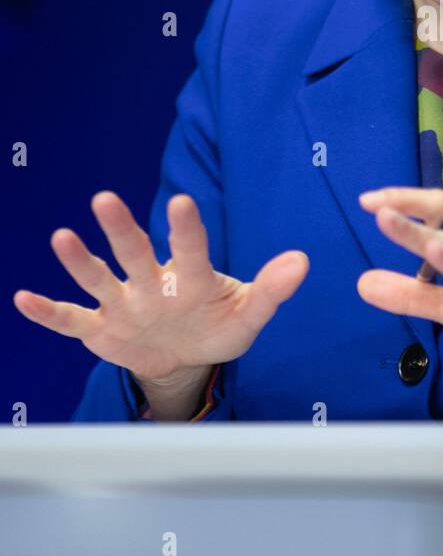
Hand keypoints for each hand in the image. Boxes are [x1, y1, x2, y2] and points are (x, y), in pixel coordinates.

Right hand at [13, 191, 308, 381]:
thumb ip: (272, 290)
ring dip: (80, 262)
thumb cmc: (218, 325)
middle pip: (136, 254)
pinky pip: (73, 320)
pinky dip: (49, 313)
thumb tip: (302, 262)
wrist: (186, 356)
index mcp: (192, 279)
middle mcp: (152, 284)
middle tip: (106, 199)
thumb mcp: (249, 313)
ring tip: (62, 237)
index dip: (187, 229)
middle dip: (122, 230)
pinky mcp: (102, 329)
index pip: (190, 250)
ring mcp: (124, 305)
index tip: (182, 202)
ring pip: (100, 279)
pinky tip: (24, 300)